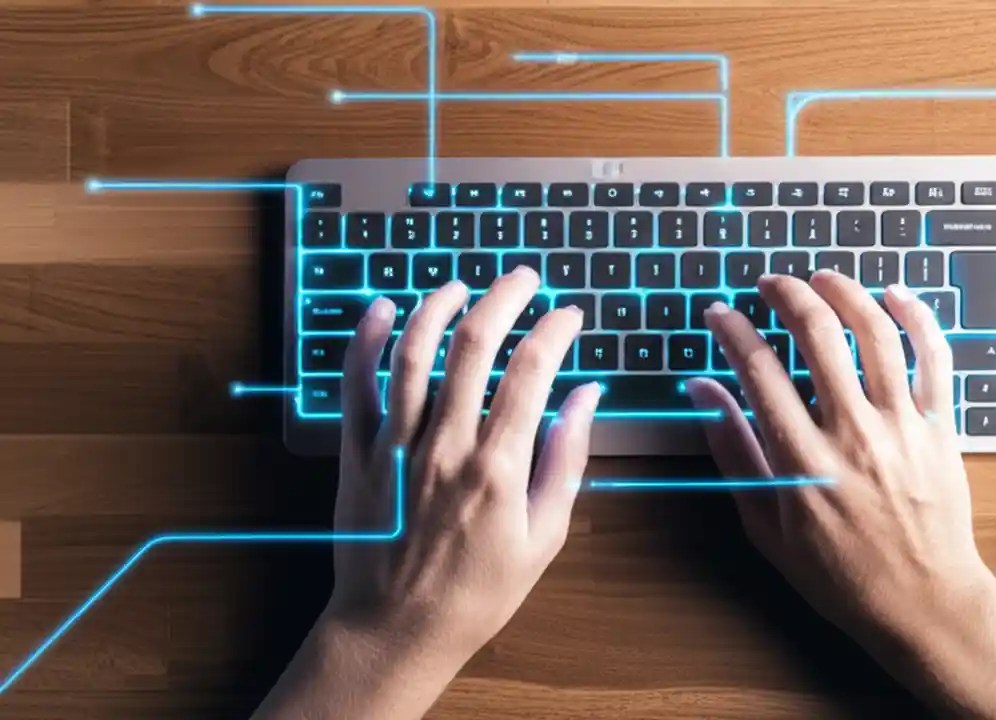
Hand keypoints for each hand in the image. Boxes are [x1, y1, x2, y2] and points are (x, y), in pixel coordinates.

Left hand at [255, 268, 599, 719]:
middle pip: (474, 344)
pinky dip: (367, 340)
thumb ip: (567, 461)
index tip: (569, 315)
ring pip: (414, 351)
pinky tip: (384, 310)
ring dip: (440, 306)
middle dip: (504, 297)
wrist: (396, 631)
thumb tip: (587, 397)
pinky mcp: (357, 453)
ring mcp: (394, 445)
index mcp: (498, 467)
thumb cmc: (478, 592)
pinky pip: (356, 384)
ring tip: (461, 286)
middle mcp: (445, 445)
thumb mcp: (544, 536)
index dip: (555, 329)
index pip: (532, 371)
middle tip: (523, 278)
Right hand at [689, 273, 979, 640]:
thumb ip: (734, 451)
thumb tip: (703, 390)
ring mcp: (902, 427)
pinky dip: (916, 317)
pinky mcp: (940, 427)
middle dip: (787, 295)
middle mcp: (852, 435)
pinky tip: (893, 295)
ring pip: (875, 334)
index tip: (721, 313)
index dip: (733, 331)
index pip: (759, 371)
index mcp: (802, 462)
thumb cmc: (839, 573)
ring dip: (845, 293)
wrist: (923, 603)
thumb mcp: (766, 525)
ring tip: (822, 277)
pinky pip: (934, 357)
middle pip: (818, 336)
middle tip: (770, 284)